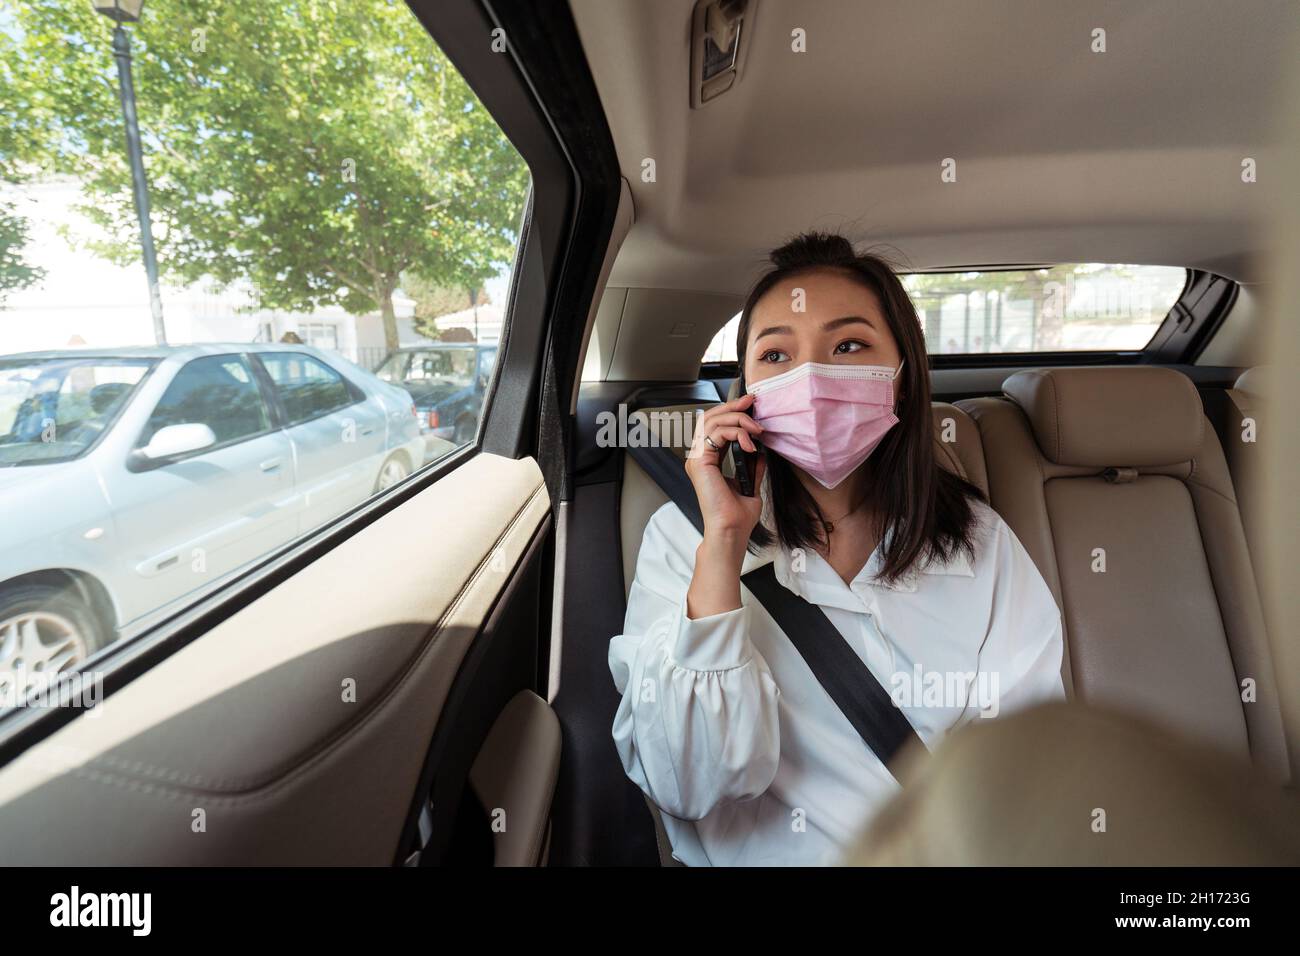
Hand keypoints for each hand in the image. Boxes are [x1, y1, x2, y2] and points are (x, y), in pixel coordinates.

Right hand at [684, 394, 767, 545]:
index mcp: (707, 462)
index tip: (751, 407)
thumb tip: (760, 453)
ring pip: (714, 421)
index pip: (714, 426)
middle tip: (752, 402)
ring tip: (757, 430)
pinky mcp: (700, 461)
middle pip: (710, 417)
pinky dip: (738, 433)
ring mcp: (696, 459)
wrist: (731, 531)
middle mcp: (698, 458)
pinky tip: (751, 444)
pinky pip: (718, 433)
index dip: (731, 412)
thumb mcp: (749, 485)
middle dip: (733, 406)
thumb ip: (752, 467)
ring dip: (739, 420)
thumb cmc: (737, 517)